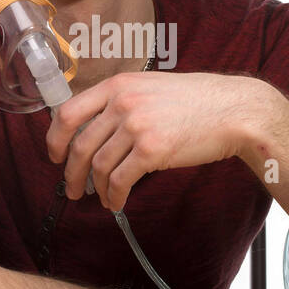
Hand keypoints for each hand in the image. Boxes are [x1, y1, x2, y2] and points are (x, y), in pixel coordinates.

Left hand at [46, 72, 265, 211]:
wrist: (233, 110)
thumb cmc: (198, 101)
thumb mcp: (152, 88)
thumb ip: (124, 102)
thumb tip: (98, 129)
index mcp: (119, 85)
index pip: (69, 111)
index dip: (55, 138)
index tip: (55, 154)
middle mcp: (123, 103)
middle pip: (80, 144)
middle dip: (71, 172)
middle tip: (72, 188)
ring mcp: (137, 126)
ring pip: (99, 166)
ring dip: (96, 188)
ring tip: (101, 198)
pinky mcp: (152, 150)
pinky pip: (121, 180)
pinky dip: (115, 196)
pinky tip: (117, 203)